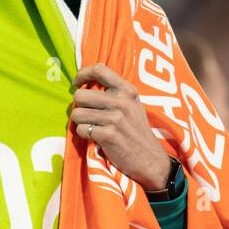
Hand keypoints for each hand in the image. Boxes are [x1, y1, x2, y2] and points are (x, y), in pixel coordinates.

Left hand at [69, 62, 172, 192]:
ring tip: (93, 128)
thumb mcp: (133, 105)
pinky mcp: (108, 135)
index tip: (78, 84)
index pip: (99, 69)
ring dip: (81, 123)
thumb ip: (115, 93)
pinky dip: (85, 135)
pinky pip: (81, 130)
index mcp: (127, 90)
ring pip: (77, 114)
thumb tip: (86, 85)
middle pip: (80, 95)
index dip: (82, 74)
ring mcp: (115, 118)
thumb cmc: (137, 132)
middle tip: (87, 115)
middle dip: (79, 106)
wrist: (150, 159)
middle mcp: (121, 101)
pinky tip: (96, 138)